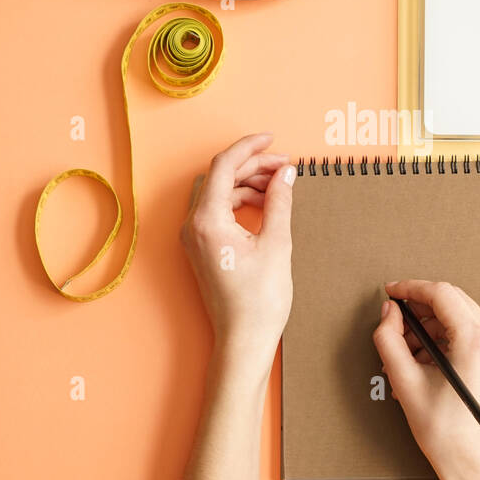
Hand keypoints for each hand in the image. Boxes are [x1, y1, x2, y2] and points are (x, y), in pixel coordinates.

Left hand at [180, 133, 295, 384]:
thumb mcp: (276, 244)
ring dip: (246, 183)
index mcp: (207, 221)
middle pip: (218, 177)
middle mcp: (193, 226)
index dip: (250, 148)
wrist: (243, 340)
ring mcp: (194, 237)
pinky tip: (264, 205)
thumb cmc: (259, 301)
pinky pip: (217, 211)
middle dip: (251, 165)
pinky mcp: (201, 248)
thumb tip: (286, 174)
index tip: (273, 139)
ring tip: (279, 185)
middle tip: (284, 166)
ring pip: (218, 192)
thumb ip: (279, 202)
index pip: (223, 166)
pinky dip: (240, 201)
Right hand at [372, 279, 479, 479]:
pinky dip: (439, 341)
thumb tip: (388, 314)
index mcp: (475, 340)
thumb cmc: (447, 433)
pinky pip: (464, 335)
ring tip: (402, 355)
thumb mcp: (406, 382)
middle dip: (418, 310)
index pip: (441, 294)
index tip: (390, 292)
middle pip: (451, 302)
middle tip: (393, 324)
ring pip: (456, 318)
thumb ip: (390, 340)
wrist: (475, 465)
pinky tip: (419, 364)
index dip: (410, 288)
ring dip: (427, 328)